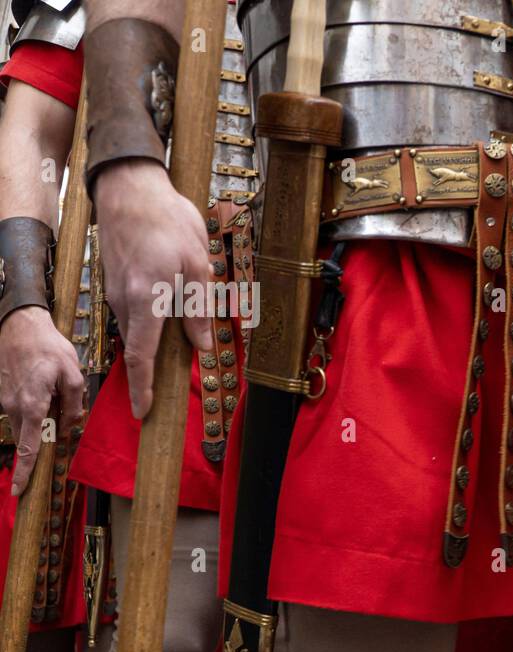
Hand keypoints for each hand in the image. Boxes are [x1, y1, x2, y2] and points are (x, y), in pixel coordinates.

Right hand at [0, 306, 84, 494]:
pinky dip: (33, 409)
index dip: (25, 471)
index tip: (20, 491)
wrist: (19, 324)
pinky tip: (44, 387)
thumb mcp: (72, 375)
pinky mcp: (4, 394)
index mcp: (32, 406)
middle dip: (41, 441)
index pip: (28, 447)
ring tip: (53, 394)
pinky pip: (20, 411)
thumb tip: (68, 426)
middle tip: (56, 423)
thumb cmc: (48, 348)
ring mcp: (5, 400)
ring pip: (25, 424)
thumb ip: (72, 405)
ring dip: (39, 422)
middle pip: (28, 438)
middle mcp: (13, 407)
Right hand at [92, 159, 213, 417]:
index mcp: (146, 299)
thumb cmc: (168, 221)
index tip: (143, 411)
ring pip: (139, 325)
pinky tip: (168, 303)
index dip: (144, 386)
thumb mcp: (197, 264)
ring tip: (178, 330)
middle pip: (140, 344)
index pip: (142, 354)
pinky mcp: (116, 280)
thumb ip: (198, 308)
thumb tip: (202, 345)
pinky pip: (134, 309)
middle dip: (151, 368)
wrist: (130, 186)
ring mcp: (116, 289)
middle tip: (162, 388)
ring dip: (154, 336)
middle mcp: (124, 299)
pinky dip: (149, 317)